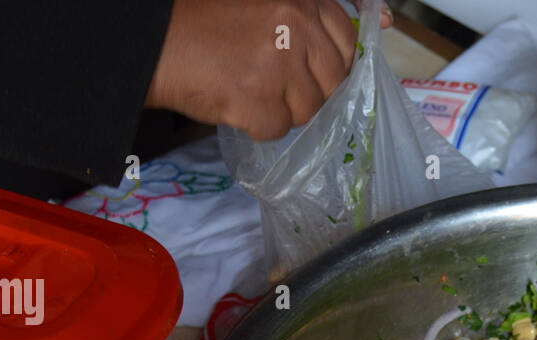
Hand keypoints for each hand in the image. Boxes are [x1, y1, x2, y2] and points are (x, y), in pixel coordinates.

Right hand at [145, 0, 392, 140]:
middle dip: (306, 89)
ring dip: (280, 108)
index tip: (314, 70)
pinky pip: (277, 129)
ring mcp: (278, 64)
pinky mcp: (259, 100)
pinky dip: (256, 124)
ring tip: (246, 84)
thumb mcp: (264, 1)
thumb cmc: (204, 19)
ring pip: (308, 110)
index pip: (347, 40)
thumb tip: (384, 21)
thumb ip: (315, 13)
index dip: (334, 63)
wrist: (153, 42)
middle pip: (331, 82)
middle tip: (268, 78)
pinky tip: (233, 100)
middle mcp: (294, 26)